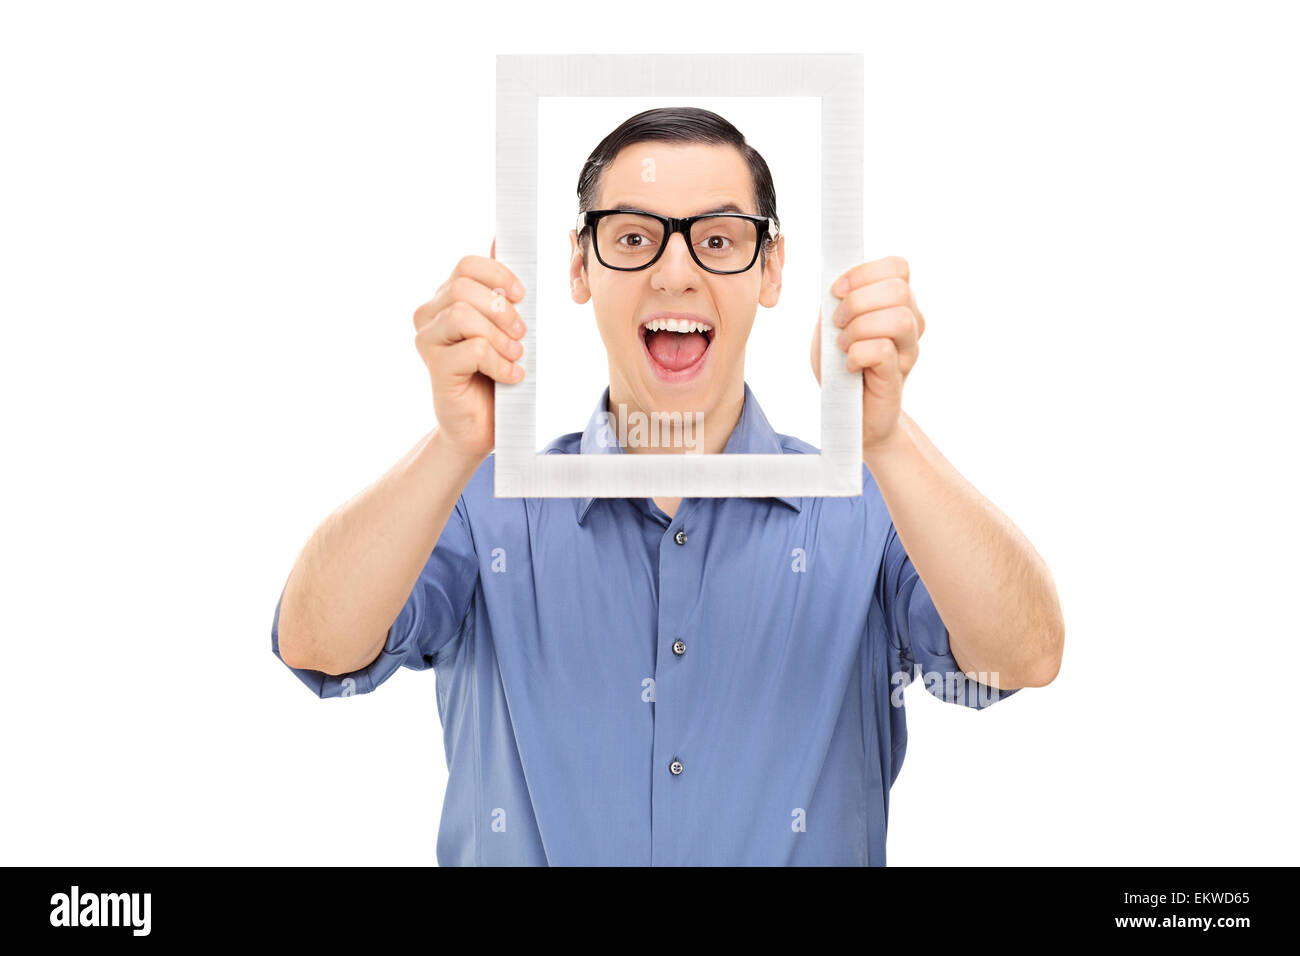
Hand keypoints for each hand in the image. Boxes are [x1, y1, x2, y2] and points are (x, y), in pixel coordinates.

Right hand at [413, 237, 526, 462]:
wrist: (481, 425)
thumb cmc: (493, 374)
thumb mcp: (503, 327)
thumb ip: (498, 289)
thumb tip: (499, 240)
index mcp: (446, 298)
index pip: (466, 265)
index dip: (498, 275)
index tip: (521, 296)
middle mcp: (430, 315)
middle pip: (463, 288)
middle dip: (501, 309)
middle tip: (521, 334)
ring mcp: (428, 340)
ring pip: (464, 314)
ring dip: (500, 336)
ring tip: (515, 356)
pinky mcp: (435, 366)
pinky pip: (472, 349)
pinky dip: (499, 362)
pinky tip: (510, 376)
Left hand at [809, 255, 924, 454]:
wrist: (848, 414)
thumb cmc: (840, 368)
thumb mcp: (830, 327)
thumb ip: (836, 301)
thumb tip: (839, 283)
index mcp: (895, 303)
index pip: (897, 267)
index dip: (864, 273)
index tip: (836, 292)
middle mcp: (910, 322)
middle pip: (898, 289)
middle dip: (857, 302)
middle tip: (838, 325)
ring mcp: (908, 349)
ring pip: (898, 318)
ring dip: (859, 328)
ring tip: (844, 345)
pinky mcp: (897, 375)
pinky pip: (883, 350)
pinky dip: (856, 354)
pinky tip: (849, 365)